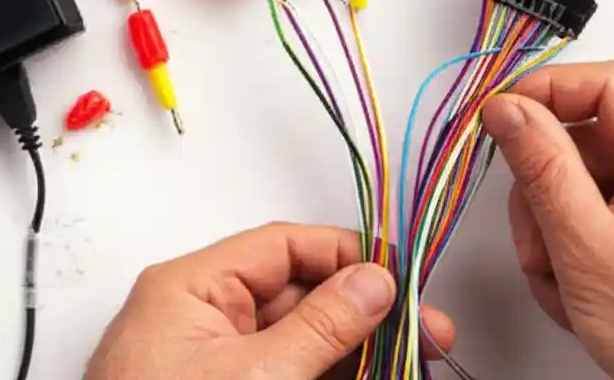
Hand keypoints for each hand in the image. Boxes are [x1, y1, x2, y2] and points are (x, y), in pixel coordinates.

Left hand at [85, 222, 455, 379]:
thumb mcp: (259, 375)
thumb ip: (322, 325)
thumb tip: (373, 282)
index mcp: (189, 289)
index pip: (284, 247)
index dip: (349, 255)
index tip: (401, 276)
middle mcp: (199, 321)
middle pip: (300, 296)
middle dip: (366, 313)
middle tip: (424, 331)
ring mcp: (211, 368)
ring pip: (301, 343)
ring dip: (358, 353)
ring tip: (411, 363)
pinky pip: (288, 376)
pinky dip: (332, 376)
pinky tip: (375, 375)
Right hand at [481, 62, 613, 379]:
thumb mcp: (591, 250)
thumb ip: (543, 169)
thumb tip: (510, 110)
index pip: (604, 84)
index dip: (541, 93)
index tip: (496, 120)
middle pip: (592, 140)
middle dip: (548, 191)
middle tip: (536, 242)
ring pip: (596, 186)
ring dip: (562, 231)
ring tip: (566, 285)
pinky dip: (588, 252)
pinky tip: (586, 294)